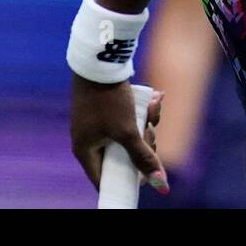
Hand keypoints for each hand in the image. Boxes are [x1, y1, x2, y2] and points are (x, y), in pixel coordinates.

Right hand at [69, 74, 168, 194]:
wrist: (101, 62)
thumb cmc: (109, 100)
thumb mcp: (128, 131)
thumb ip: (143, 157)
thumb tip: (160, 183)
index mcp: (85, 151)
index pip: (104, 179)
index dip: (125, 181)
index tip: (145, 177)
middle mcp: (87, 139)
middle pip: (121, 156)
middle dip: (142, 144)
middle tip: (151, 132)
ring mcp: (96, 123)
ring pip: (128, 135)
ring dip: (146, 123)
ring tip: (154, 108)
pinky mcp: (105, 108)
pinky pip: (127, 118)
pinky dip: (141, 111)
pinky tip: (155, 99)